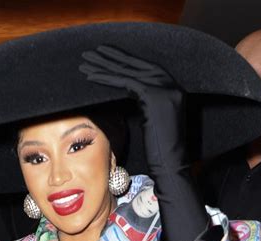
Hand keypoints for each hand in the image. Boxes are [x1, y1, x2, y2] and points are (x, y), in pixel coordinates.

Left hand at [80, 45, 185, 174]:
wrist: (171, 167)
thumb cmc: (160, 153)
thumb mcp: (153, 122)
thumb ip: (145, 105)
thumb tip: (127, 95)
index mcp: (174, 89)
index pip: (145, 69)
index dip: (125, 61)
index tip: (106, 56)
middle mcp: (172, 85)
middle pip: (136, 66)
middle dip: (113, 58)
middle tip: (92, 53)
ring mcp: (165, 89)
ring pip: (129, 72)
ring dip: (105, 65)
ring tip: (87, 60)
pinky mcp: (154, 96)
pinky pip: (125, 83)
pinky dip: (107, 78)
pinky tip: (91, 76)